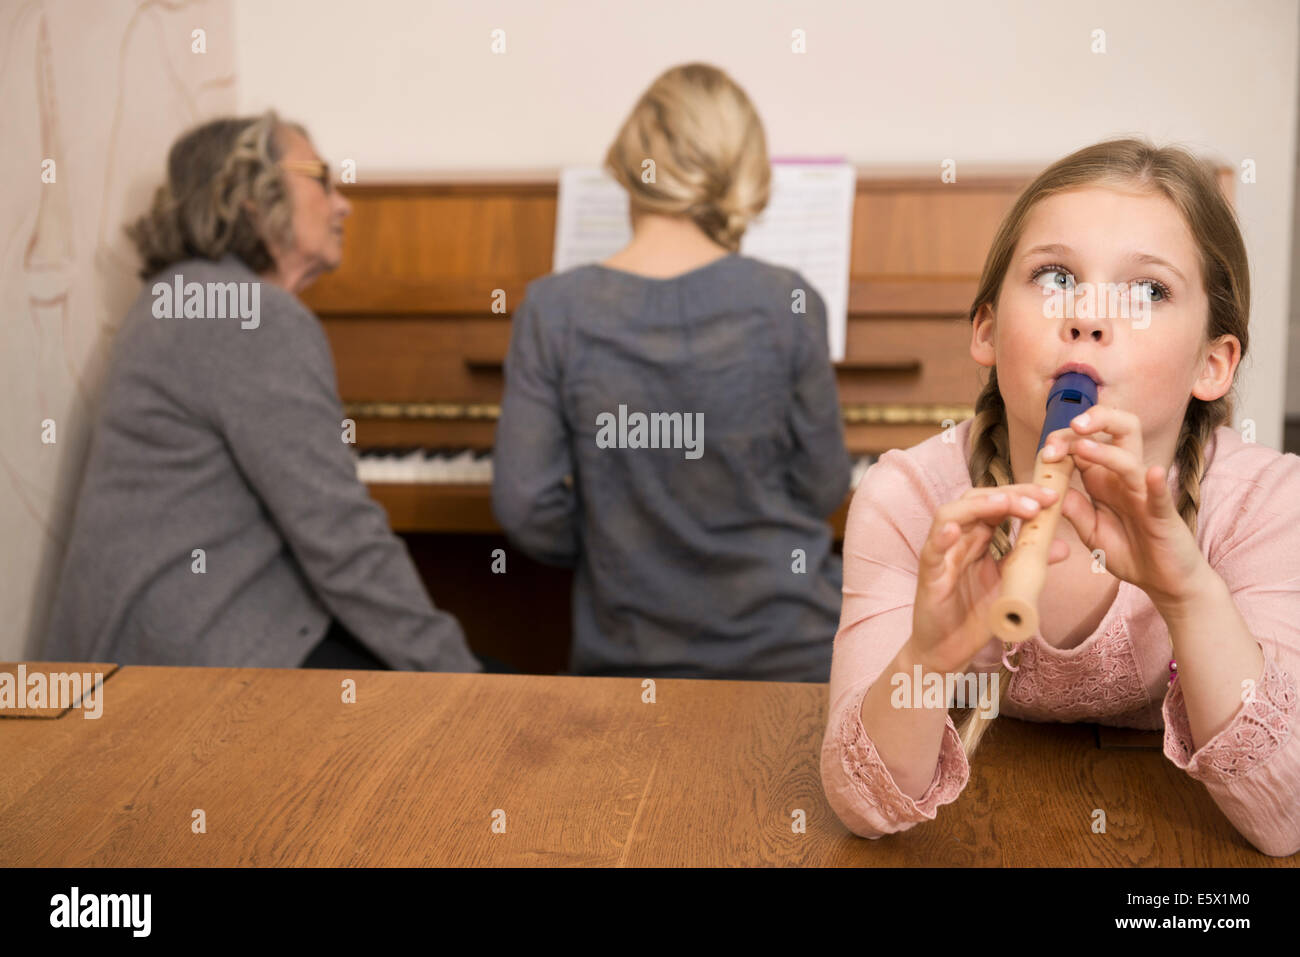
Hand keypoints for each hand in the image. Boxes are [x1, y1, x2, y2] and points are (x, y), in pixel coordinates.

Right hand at [910, 483, 1068, 674]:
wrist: (950, 649)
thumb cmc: (975, 614)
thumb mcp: (1011, 584)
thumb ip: (1031, 562)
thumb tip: (1063, 546)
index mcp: (979, 538)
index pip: (998, 504)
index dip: (1024, 495)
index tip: (1053, 497)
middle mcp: (959, 539)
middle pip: (976, 500)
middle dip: (1008, 495)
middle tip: (1038, 500)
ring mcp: (941, 554)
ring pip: (951, 515)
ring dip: (978, 506)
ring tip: (1003, 504)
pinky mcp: (928, 575)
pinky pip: (932, 551)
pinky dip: (941, 537)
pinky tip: (954, 530)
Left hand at [1041, 404, 1206, 608]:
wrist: (1162, 580)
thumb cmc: (1128, 551)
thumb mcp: (1090, 531)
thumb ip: (1073, 509)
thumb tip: (1050, 486)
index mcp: (1103, 479)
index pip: (1086, 443)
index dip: (1065, 440)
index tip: (1046, 452)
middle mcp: (1124, 479)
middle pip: (1121, 431)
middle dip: (1098, 419)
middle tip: (1074, 426)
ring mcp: (1145, 494)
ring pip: (1131, 461)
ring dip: (1107, 452)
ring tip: (1084, 447)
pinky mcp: (1162, 515)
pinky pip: (1161, 496)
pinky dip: (1157, 485)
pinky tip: (1152, 474)